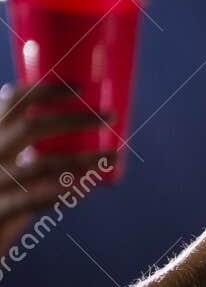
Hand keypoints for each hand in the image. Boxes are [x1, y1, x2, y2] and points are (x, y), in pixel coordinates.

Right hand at [0, 83, 115, 252]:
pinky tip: (87, 189)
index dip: (47, 89)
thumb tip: (75, 125)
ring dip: (83, 159)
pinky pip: (34, 200)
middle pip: (32, 126)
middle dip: (75, 118)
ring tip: (114, 155)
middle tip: (111, 115)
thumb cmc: (0, 190)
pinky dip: (63, 193)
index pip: (13, 101)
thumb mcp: (7, 160)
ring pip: (42, 164)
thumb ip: (29, 146)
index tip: (82, 86)